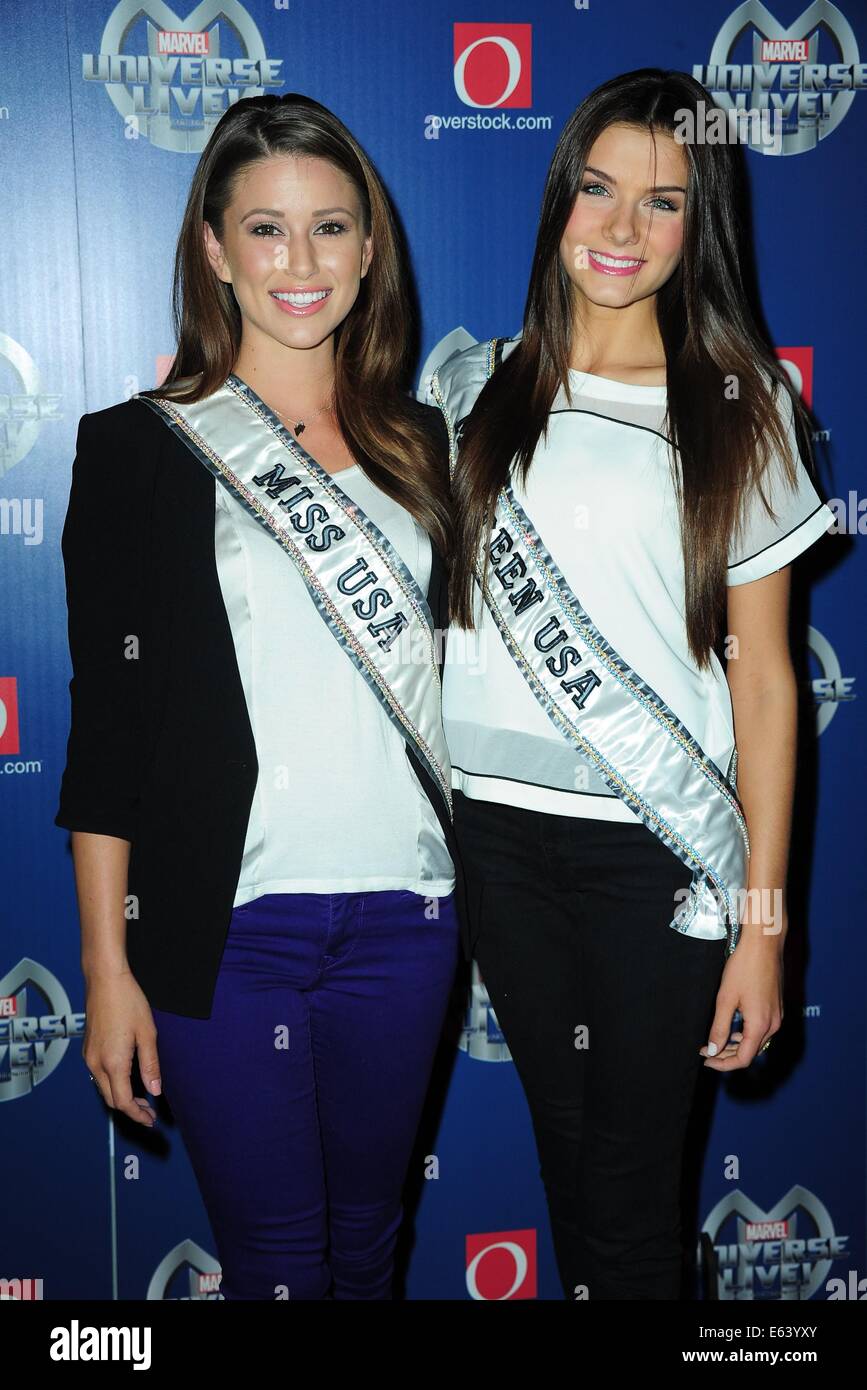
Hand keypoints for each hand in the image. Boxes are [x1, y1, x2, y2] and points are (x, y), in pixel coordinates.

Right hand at [82, 968, 161, 1126]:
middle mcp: (95, 1064)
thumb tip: (155, 1091)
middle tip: (150, 1112)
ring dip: (121, 1097)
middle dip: (130, 1109)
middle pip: (111, 1099)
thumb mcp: (147, 1034)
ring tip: (142, 1097)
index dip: (138, 1115)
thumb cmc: (128, 1002)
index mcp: (113, 1063)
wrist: (105, 980)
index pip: (123, 1102)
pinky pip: (99, 1076)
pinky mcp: (87, 1049)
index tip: (151, 1120)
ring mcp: (88, 1057)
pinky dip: (113, 1084)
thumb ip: (150, 1065)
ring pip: (103, 1089)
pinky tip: (128, 1079)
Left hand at [699, 929, 783, 1070]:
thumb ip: (719, 1027)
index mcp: (760, 1025)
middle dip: (728, 1056)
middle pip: (751, 1053)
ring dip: (737, 1047)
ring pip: (757, 1043)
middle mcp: (774, 1024)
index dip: (723, 1064)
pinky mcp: (777, 1007)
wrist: (764, 944)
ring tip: (717, 1042)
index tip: (705, 1059)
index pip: (743, 1059)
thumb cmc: (744, 967)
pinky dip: (747, 1035)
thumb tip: (713, 1050)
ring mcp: (778, 1016)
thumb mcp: (726, 998)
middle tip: (706, 1050)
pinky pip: (763, 1031)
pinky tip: (734, 1028)